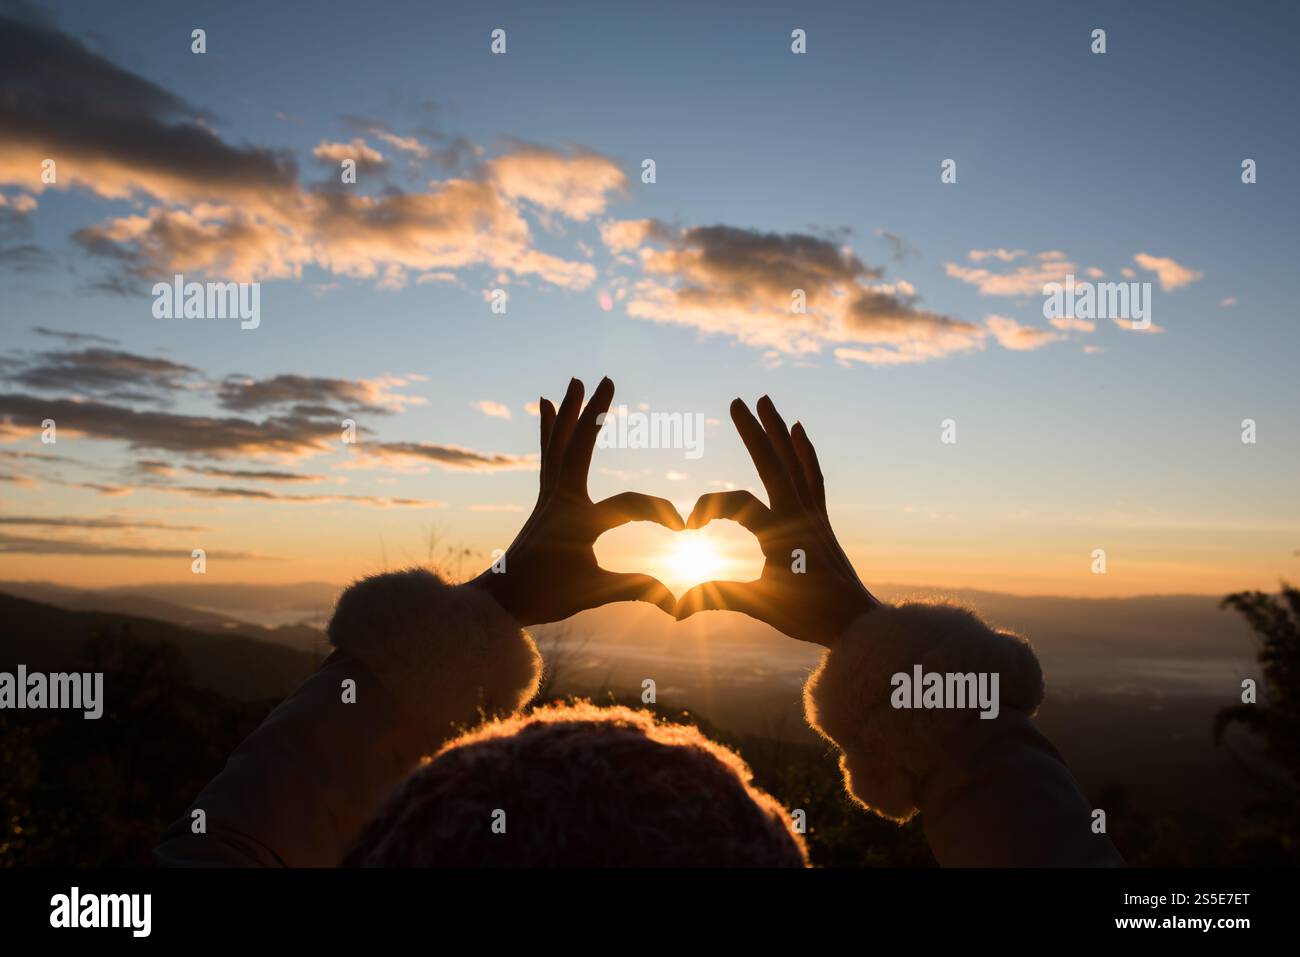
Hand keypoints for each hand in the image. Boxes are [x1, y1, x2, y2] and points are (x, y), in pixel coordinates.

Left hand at [469, 376, 682, 625]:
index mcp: (578, 521)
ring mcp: (549, 497)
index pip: (630, 505)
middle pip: (579, 446)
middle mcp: (560, 500)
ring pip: (559, 444)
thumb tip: (679, 602)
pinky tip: (547, 407)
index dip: (662, 513)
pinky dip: (550, 429)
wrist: (498, 600)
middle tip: (606, 378)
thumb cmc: (544, 597)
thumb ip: (637, 590)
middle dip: (594, 412)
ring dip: (569, 411)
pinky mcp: (544, 499)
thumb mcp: (594, 593)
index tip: (684, 529)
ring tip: (574, 381)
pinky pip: (548, 455)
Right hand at [675, 395, 879, 646]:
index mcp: (781, 535)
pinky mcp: (821, 519)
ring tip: (767, 401)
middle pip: (773, 464)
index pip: (738, 504)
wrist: (858, 623)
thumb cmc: (811, 617)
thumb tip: (676, 608)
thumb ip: (720, 598)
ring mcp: (813, 514)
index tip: (688, 528)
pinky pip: (813, 476)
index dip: (708, 507)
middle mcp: (799, 516)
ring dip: (779, 430)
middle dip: (754, 432)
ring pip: (795, 462)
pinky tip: (799, 431)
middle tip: (737, 400)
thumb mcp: (761, 606)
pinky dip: (805, 452)